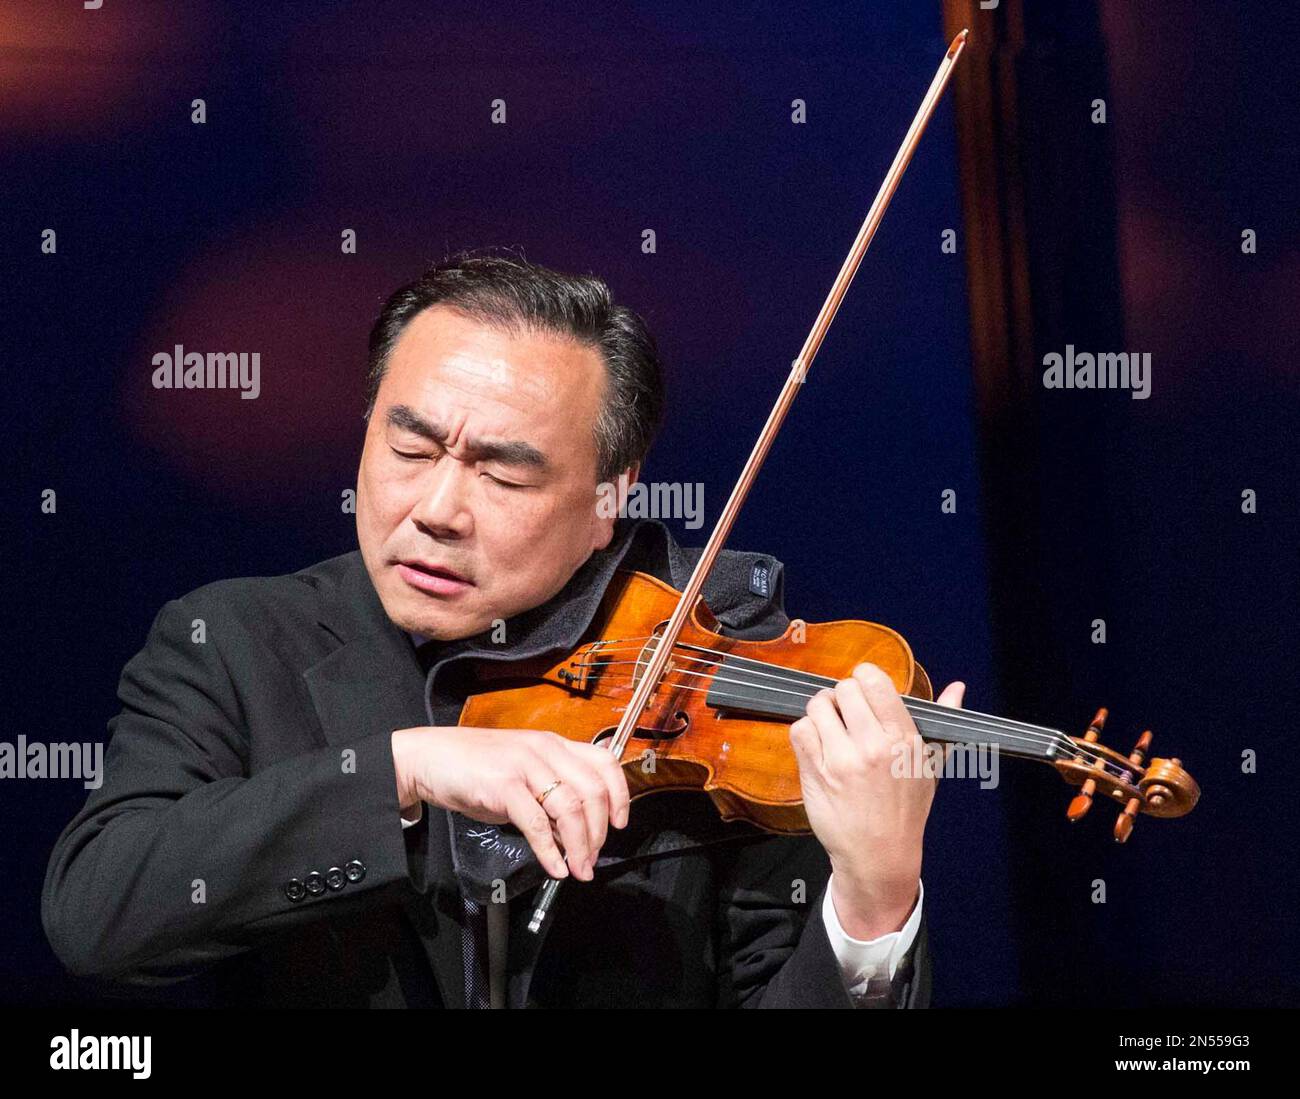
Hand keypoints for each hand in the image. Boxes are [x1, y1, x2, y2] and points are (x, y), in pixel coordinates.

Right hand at [391, 726, 629, 880]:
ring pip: (569, 808)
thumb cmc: (474, 766)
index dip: (619, 794)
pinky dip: (550, 851)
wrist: (429, 758)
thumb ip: (549, 793)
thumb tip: (574, 831)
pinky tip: (554, 866)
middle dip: (599, 832)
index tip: (619, 823)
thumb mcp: (522, 772)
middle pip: (592, 791)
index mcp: (554, 744)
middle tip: (593, 859)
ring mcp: (524, 765)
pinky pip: (536, 823)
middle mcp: (544, 750)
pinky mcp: (503, 785)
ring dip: (579, 846)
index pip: (604, 762)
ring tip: (578, 870)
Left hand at [788, 664, 964, 937]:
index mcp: (903, 738)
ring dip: (821, 713)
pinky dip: (805, 732)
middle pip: (843, 689)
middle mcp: (873, 745)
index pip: (875, 682)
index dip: (863, 678)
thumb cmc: (906, 809)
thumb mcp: (931, 764)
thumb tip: (957, 688)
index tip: (862, 689)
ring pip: (818, 706)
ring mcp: (841, 759)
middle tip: (846, 714)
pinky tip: (818, 745)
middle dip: (842, 697)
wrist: (879, 855)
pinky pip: (800, 730)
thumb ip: (942, 721)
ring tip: (831, 729)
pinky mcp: (816, 772)